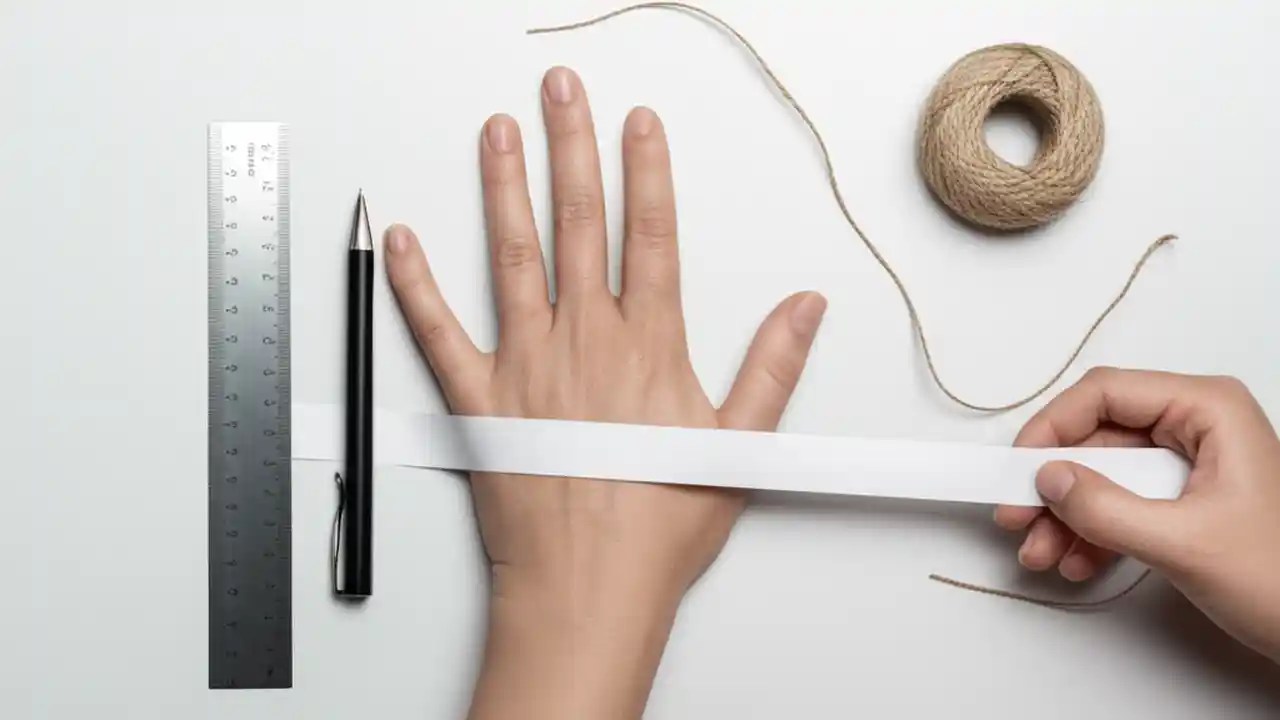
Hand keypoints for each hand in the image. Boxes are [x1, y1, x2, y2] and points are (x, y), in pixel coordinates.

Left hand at [385, 66, 825, 718]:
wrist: (590, 588)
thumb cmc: (659, 526)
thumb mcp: (737, 445)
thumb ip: (772, 368)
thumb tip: (805, 307)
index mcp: (647, 346)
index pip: (651, 237)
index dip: (647, 174)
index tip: (639, 124)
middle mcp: (583, 341)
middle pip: (580, 226)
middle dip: (572, 150)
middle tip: (561, 93)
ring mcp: (525, 366)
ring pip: (513, 258)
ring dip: (504, 190)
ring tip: (496, 133)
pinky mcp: (480, 402)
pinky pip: (439, 334)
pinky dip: (416, 287)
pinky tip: (403, 241)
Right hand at [995, 368, 1279, 660]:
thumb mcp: (1185, 543)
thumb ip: (1108, 510)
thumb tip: (1048, 480)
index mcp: (1208, 410)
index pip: (1105, 393)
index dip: (1052, 428)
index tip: (1019, 468)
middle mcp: (1197, 426)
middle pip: (1096, 437)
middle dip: (1054, 484)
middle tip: (1018, 517)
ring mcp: (1190, 463)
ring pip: (1102, 475)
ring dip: (1066, 516)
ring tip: (1043, 553)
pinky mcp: (1184, 499)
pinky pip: (1121, 503)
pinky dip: (1093, 532)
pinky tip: (1077, 561)